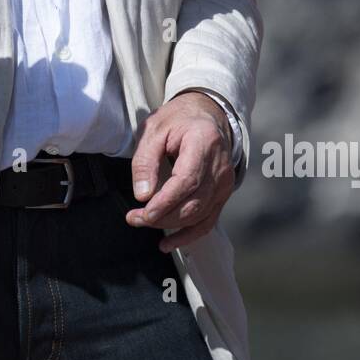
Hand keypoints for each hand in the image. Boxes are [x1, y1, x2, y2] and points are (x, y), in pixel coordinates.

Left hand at [126, 91, 235, 252]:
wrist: (206, 115)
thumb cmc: (178, 120)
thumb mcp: (154, 130)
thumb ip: (146, 161)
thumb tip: (142, 196)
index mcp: (204, 143)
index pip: (187, 181)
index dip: (165, 202)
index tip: (143, 213)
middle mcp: (220, 166)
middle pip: (193, 202)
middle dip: (162, 217)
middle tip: (134, 218)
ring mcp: (225, 183)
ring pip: (199, 215)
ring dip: (170, 226)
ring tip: (142, 223)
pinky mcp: (222, 194)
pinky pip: (207, 221)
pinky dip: (188, 235)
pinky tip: (168, 244)